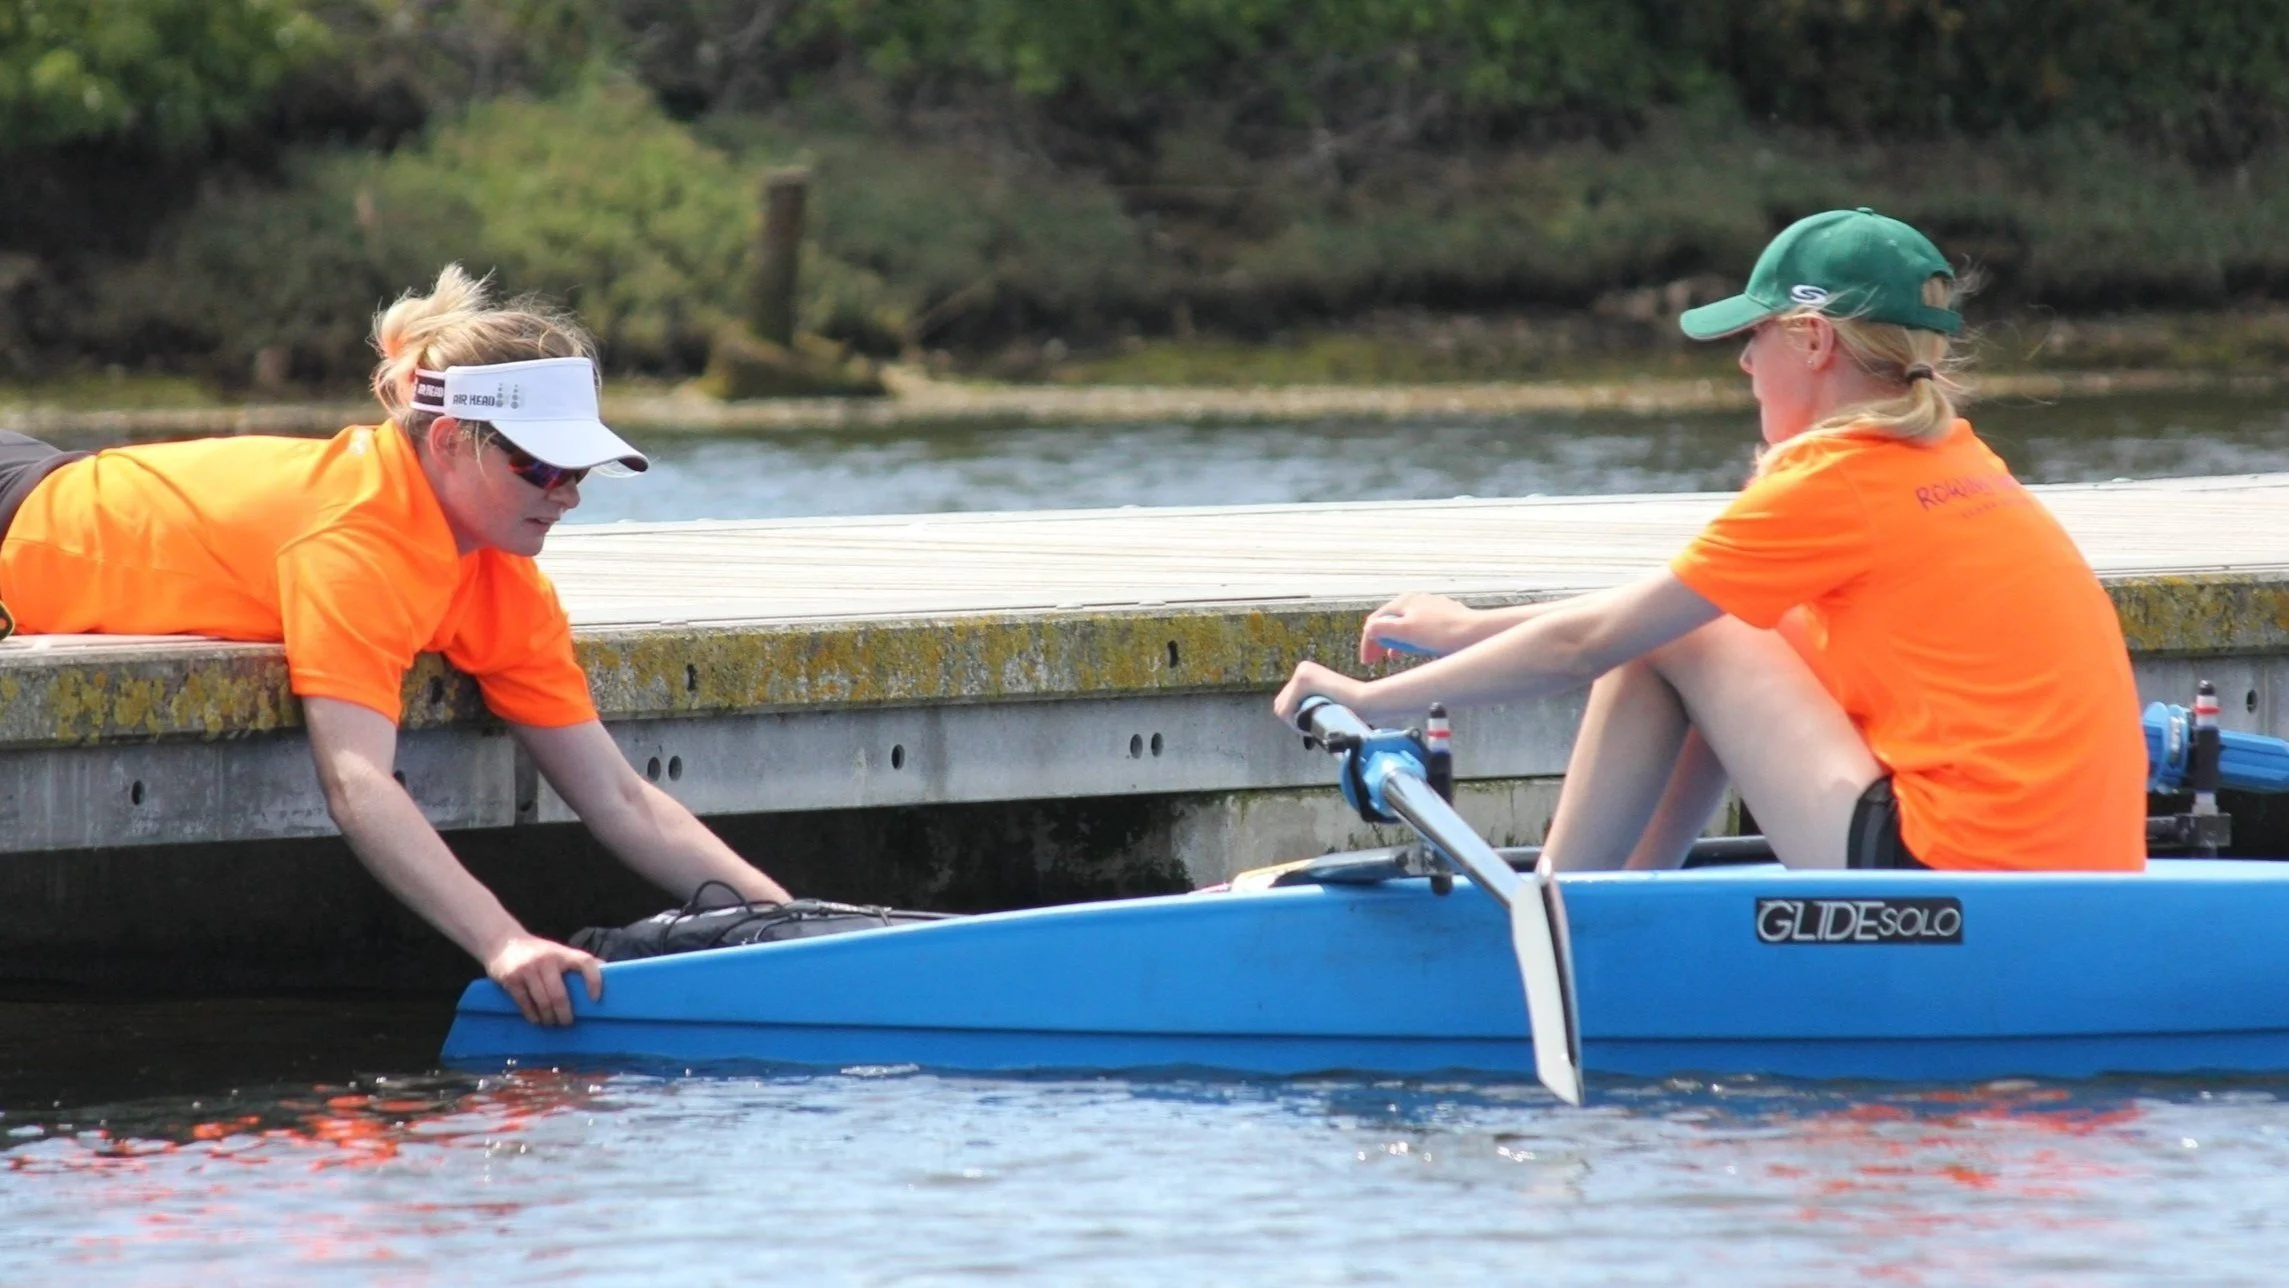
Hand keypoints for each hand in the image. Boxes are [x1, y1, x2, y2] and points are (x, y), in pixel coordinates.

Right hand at [485, 934, 604, 1026]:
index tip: (595, 999)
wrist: (502, 941)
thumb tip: (608, 970)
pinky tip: (537, 1019)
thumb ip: (577, 961)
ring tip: (552, 1023)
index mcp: (562, 953)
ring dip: (549, 1018)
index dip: (594, 980)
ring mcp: (527, 970)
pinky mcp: (511, 979)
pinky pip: (525, 1003)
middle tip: (567, 1023)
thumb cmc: (537, 952)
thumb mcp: (558, 951)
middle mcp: (546, 960)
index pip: (585, 962)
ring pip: (542, 1002)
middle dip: (565, 1014)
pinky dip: (533, 1015)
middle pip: (559, 995)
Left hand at [1272, 660, 1369, 726]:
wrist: (1366, 701)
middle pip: (1280, 703)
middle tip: (1310, 727)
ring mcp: (1302, 672)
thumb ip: (1307, 705)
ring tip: (1312, 726)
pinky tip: (1310, 724)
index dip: (1295, 717)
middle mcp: (1301, 668)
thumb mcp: (1323, 703)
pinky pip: (1286, 709)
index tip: (1311, 724)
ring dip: (1295, 722)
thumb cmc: (1349, 708)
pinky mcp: (1304, 679)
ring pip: (1282, 707)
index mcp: (1305, 672)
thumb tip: (1291, 716)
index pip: (1285, 701)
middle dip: (1293, 719)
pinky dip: (1294, 721)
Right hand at [1360, 593, 1479, 663]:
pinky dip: (1413, 640)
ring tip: (1395, 657)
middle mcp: (1416, 601)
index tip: (1368, 660)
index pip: (1375, 620)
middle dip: (1380, 641)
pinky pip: (1421, 629)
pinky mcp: (1443, 618)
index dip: (1368, 641)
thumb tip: (1370, 630)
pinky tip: (1418, 650)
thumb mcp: (1405, 631)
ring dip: (1396, 642)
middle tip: (1376, 660)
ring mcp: (1431, 608)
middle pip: (1390, 621)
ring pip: (1405, 625)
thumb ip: (1382, 628)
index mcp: (1404, 602)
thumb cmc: (1442, 633)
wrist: (1476, 634)